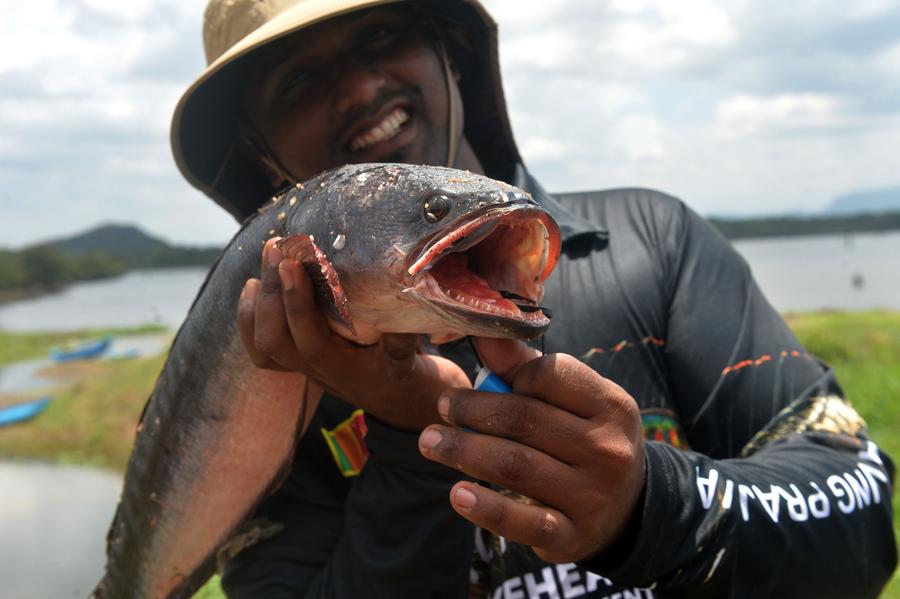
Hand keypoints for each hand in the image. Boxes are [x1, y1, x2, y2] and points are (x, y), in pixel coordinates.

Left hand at [236, 238, 470, 429]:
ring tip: (265, 263)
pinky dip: (249, 318)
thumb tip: (402, 300)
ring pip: (262, 345)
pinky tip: (252, 288)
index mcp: (342, 369)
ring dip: (257, 303)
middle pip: (275, 339)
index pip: (308, 338)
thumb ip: (402, 336)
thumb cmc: (407, 374)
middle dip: (272, 291)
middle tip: (277, 247)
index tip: (293, 263)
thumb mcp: (411, 357)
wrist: (402, 401)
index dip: (296, 301)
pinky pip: (261, 348)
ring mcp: (302, 368)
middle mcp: (315, 371)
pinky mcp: (298, 360)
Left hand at [417, 337, 645, 563]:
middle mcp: (607, 450)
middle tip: (441, 408)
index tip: (472, 381)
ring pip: (515, 465)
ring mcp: (592, 496)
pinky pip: (522, 522)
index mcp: (611, 405)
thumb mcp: (577, 403)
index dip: (505, 373)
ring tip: (429, 441)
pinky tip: (457, 495)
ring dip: (464, 450)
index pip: (550, 375)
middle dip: (472, 411)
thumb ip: (530, 369)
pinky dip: (486, 508)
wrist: (629, 511)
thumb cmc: (589, 441)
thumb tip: (486, 332)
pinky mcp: (572, 536)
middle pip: (524, 419)